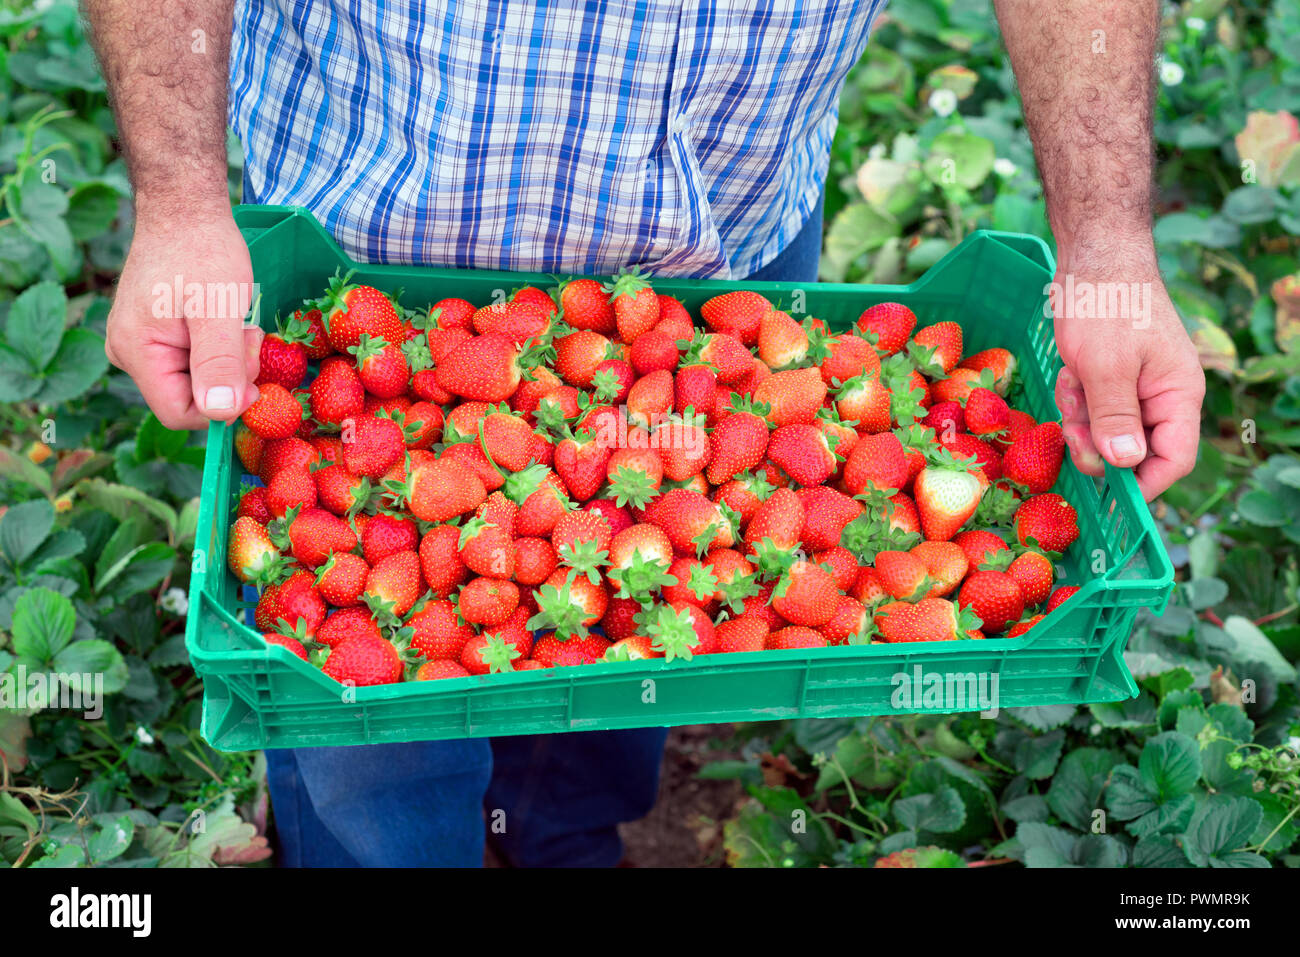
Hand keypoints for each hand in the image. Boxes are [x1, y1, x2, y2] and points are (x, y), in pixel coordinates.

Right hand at [105, 206, 261, 430]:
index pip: (180, 413)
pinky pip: (196, 362)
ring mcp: (142, 345)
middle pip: (191, 397)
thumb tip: (221, 412)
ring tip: (238, 324)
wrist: (186, 210)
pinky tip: (228, 323)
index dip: (222, 406)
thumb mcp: (218, 308)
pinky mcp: (158, 336)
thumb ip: (218, 361)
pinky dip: (221, 350)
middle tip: (247, 335)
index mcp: (135, 352)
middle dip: (230, 377)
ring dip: (229, 361)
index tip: (253, 377)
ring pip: (198, 380)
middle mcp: (129, 354)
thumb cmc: (202, 251)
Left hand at [1050, 254, 1204, 501]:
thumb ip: (1116, 417)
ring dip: (1080, 417)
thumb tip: (1125, 465)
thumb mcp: (1105, 366)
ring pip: (1105, 432)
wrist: (1092, 256)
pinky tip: (1069, 371)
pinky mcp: (1110, 379)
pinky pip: (1091, 409)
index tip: (1107, 496)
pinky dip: (1075, 398)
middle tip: (1072, 423)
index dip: (1143, 485)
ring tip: (1072, 381)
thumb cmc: (1105, 305)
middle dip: (1096, 443)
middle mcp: (1162, 396)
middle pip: (1132, 452)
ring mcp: (1135, 387)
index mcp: (1178, 395)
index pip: (1174, 460)